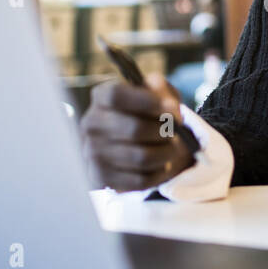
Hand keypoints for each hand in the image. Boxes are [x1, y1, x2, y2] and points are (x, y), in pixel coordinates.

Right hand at [81, 72, 195, 191]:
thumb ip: (159, 88)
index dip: (147, 102)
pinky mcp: (101, 177)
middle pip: (133, 129)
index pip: (117, 96)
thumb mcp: (157, 95)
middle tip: (176, 132)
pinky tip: (163, 166)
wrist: (137, 145)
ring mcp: (92, 152)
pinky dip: (158, 174)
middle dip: (163, 132)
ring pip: (140, 157)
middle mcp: (91, 123)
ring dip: (166, 154)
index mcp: (100, 97)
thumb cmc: (149, 115)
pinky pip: (138, 180)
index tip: (173, 108)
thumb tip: (160, 92)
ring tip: (174, 149)